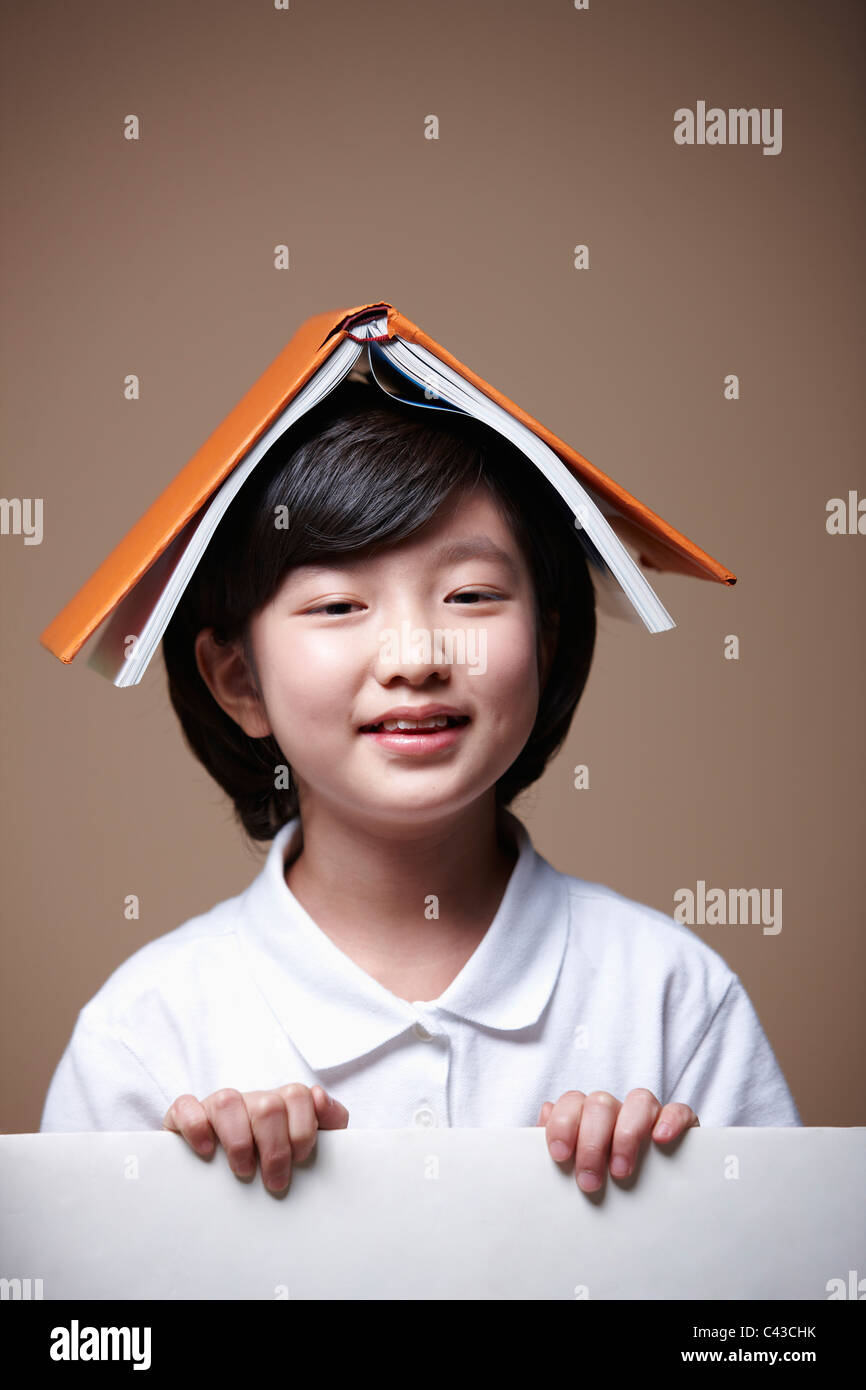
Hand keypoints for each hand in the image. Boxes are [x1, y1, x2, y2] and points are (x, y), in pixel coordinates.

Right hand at [162, 1083, 348, 1192]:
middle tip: (275, 1182)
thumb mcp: (307, 1143)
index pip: (298, 1095)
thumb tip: (320, 1097)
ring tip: (243, 1172)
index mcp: (281, 1102)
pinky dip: (196, 1127)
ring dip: (239, 1141)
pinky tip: (206, 1151)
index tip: (302, 1159)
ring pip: (227, 1101)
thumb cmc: (274, 1159)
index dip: (303, 1128)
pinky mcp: (184, 1116)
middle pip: (268, 1105)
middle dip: (275, 1148)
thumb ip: (330, 1120)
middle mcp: (250, 1100)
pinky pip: (186, 1107)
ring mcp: (217, 1106)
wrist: (224, 1177)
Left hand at [537, 1088, 698, 1191]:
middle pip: (601, 1103)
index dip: (562, 1124)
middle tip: (589, 1181)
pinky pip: (678, 1110)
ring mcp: (647, 1114)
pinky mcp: (678, 1125)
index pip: (571, 1102)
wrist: (639, 1207)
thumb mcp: (571, 1169)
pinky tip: (660, 1139)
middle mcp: (616, 1109)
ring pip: (639, 1100)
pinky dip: (670, 1120)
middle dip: (592, 1142)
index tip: (560, 1155)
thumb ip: (556, 1145)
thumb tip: (546, 1112)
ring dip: (627, 1134)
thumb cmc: (595, 1183)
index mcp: (586, 1114)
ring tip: (621, 1171)